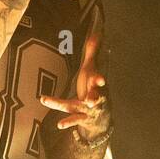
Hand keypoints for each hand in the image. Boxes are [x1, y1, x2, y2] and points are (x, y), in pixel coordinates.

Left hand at [40, 19, 109, 135]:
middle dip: (94, 97)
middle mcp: (94, 98)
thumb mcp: (91, 69)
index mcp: (95, 85)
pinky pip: (74, 120)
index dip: (99, 79)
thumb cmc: (93, 88)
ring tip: (67, 114)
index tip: (100, 80)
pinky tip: (59, 125)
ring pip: (79, 108)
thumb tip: (95, 33)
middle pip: (95, 96)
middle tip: (91, 99)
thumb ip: (92, 52)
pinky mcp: (81, 118)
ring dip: (73, 109)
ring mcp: (87, 110)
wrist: (101, 116)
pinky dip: (68, 122)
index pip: (97, 80)